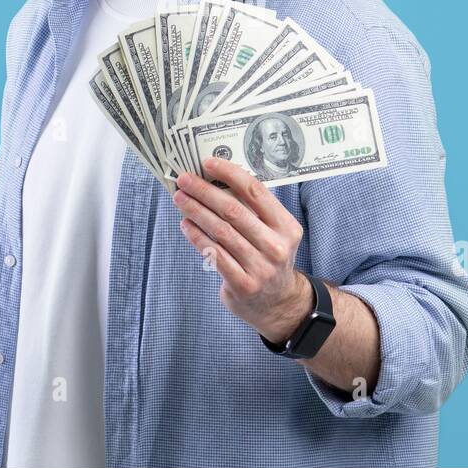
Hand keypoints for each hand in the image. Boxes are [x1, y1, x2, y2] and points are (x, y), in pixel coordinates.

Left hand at [173, 155, 312, 342]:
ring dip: (196, 211)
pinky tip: (186, 224)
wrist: (279, 303)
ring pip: (220, 231)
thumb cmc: (269, 258)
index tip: (208, 163)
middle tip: (185, 180)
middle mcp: (276, 246)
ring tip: (180, 199)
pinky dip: (197, 236)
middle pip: (233, 210)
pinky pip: (214, 254)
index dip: (229, 174)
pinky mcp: (243, 284)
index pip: (255, 192)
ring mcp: (260, 267)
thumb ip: (253, 211)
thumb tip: (216, 181)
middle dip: (204, 191)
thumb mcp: (274, 233)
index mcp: (286, 226)